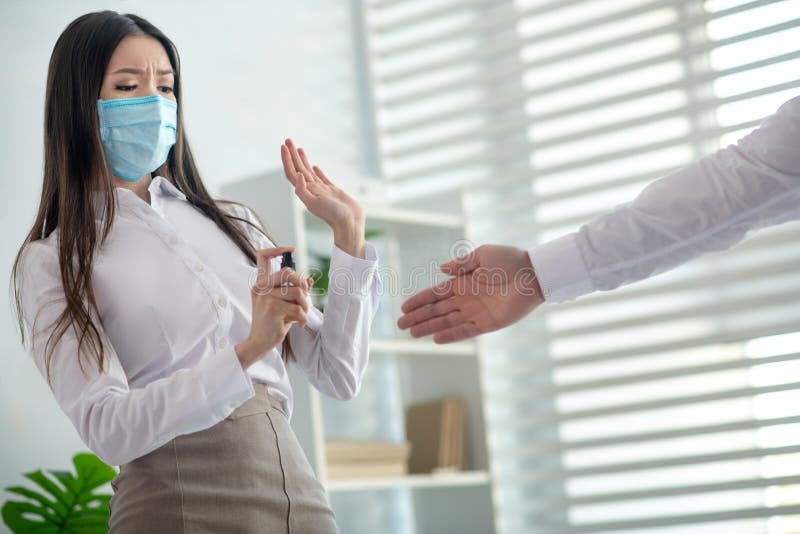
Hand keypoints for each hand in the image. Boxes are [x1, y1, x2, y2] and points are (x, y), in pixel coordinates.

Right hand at [235, 246, 312, 369]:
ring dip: (305, 304)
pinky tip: (299, 323)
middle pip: (288, 271)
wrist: (260, 341)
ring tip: (302, 314)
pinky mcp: (272, 308)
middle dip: (302, 284)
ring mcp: (266, 297)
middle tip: (304, 298)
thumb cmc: (273, 321)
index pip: (262, 256)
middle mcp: (261, 286)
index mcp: (261, 282)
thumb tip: (310, 280)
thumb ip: (294, 291)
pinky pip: (297, 308)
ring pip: (297, 291)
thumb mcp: (284, 303)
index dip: (278, 249)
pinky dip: (303, 317)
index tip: (292, 249)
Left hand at [280, 138, 365, 257]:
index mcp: (306, 191)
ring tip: (299, 148)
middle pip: (298, 168)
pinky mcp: (333, 191)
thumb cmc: (333, 215)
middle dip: (292, 154)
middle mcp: (312, 189)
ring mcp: (322, 190)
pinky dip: (317, 171)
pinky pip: (322, 178)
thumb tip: (297, 175)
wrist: (349, 223)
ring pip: (309, 171)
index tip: (284, 146)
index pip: (292, 172)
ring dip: (302, 159)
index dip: (286, 159)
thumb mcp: (314, 204)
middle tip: (288, 140)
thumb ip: (303, 190)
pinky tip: (314, 166)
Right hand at [397, 244, 543, 342]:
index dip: (419, 300)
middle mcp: (466, 299)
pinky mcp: (488, 324)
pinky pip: (466, 331)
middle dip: (418, 317)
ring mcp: (476, 312)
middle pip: (437, 310)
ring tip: (412, 334)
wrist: (534, 273)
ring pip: (447, 322)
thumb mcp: (482, 255)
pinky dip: (451, 335)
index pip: (435, 294)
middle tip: (401, 325)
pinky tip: (436, 339)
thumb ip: (461, 264)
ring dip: (430, 328)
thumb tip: (442, 269)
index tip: (403, 307)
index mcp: (462, 282)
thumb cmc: (510, 260)